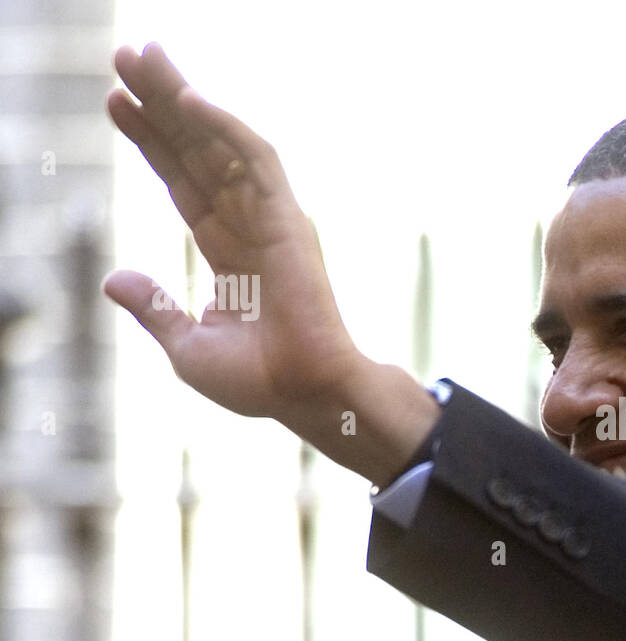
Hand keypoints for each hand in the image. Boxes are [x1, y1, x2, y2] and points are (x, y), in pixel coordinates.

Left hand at [103, 42, 363, 423]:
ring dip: (182, 100)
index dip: (152, 143)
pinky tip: (189, 99)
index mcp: (229, 254)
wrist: (304, 394)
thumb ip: (155, 307)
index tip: (118, 103)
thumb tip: (114, 278)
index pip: (184, 184)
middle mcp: (249, 228)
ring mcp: (269, 220)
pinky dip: (225, 127)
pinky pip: (256, 161)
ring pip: (220, 146)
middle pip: (197, 153)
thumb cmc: (259, 381)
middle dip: (160, 105)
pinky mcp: (287, 219)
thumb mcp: (187, 345)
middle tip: (126, 54)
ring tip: (142, 57)